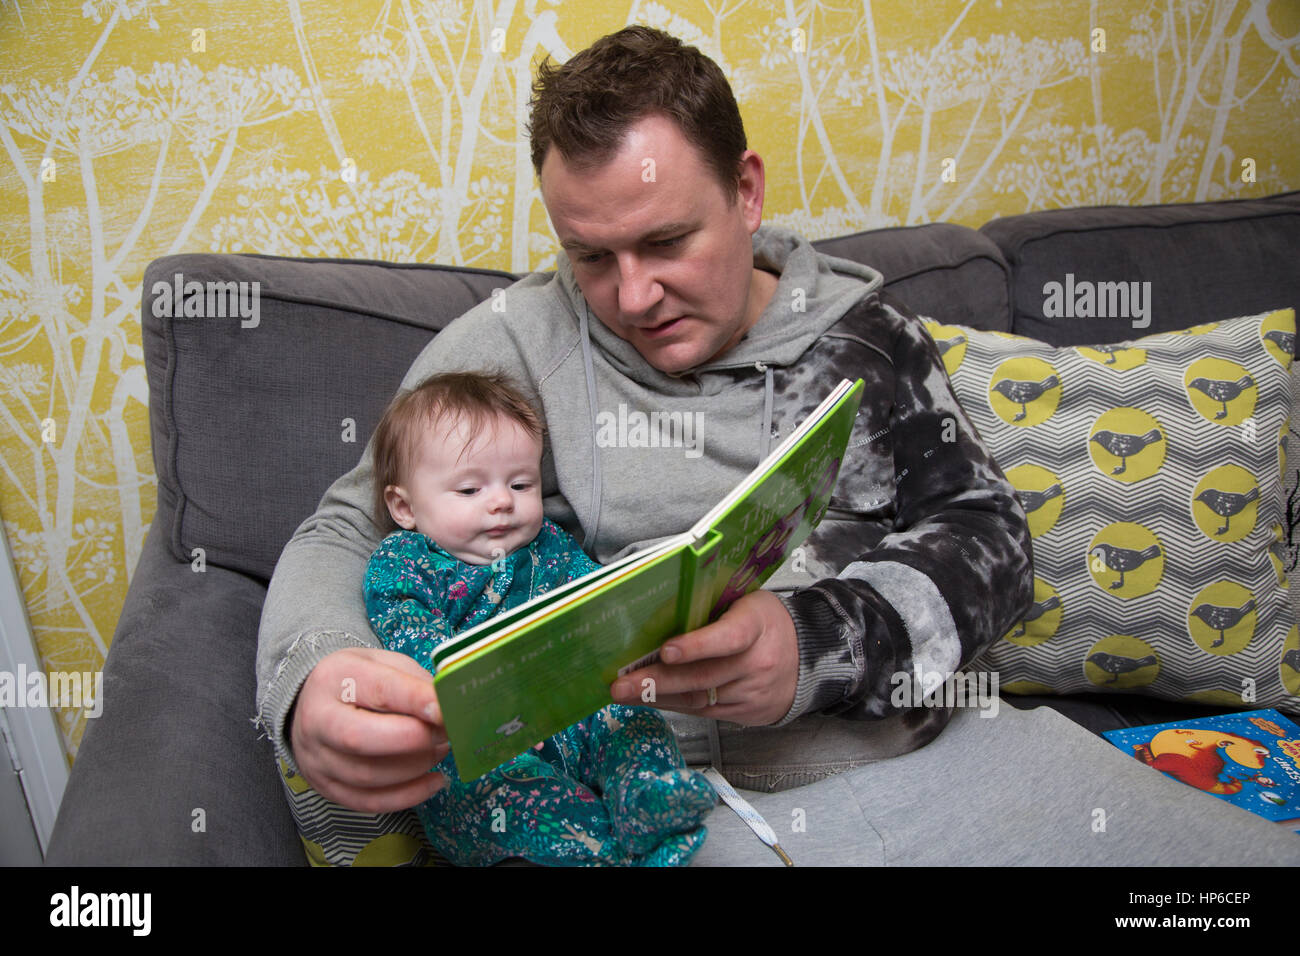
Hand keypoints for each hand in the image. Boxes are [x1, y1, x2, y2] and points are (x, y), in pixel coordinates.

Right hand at [289, 647, 449, 812]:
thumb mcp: (385, 664)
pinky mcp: (326, 787)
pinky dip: (409, 795)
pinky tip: (433, 780)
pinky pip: (370, 802)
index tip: (446, 709)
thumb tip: (448, 708)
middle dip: (414, 740)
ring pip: (368, 776)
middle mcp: (318, 720)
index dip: (417, 700)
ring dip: (416, 766)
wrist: (314, 703)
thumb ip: (415, 683)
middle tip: (446, 732)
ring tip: (440, 750)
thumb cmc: (357, 682)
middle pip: (360, 739)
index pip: (378, 689)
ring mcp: (317, 759)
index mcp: (333, 679)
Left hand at [608, 589, 798, 724]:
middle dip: (657, 682)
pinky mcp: (747, 713)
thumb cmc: (766, 622)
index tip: (666, 650)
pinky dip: (674, 705)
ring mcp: (753, 692)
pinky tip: (651, 700)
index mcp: (757, 625)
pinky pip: (705, 712)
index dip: (697, 646)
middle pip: (704, 677)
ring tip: (625, 694)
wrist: (809, 657)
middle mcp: (757, 663)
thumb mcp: (746, 602)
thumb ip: (711, 607)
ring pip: (700, 699)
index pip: (728, 637)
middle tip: (622, 684)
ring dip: (658, 698)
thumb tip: (660, 611)